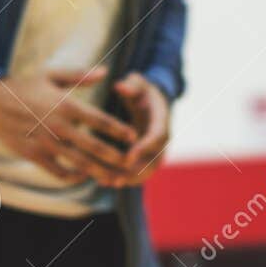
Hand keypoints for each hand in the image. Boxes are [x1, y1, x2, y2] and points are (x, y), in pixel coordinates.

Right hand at [0, 66, 137, 186]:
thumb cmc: (26, 85)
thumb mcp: (52, 75)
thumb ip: (81, 76)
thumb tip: (107, 72)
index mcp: (65, 105)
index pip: (99, 120)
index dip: (118, 129)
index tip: (133, 136)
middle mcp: (57, 126)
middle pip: (93, 146)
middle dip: (114, 156)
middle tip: (131, 163)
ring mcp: (45, 142)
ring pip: (78, 163)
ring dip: (98, 172)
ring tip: (114, 178)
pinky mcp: (34, 155)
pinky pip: (57, 172)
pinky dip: (73, 177)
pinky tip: (84, 176)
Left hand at [110, 72, 169, 186]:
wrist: (151, 102)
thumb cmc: (142, 91)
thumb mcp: (138, 84)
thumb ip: (131, 85)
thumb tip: (120, 86)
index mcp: (161, 121)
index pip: (156, 137)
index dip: (143, 148)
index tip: (128, 156)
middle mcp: (161, 140)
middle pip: (153, 161)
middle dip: (135, 171)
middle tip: (116, 177)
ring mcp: (155, 151)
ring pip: (146, 171)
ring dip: (128, 179)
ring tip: (108, 182)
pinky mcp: (146, 158)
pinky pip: (137, 172)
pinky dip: (124, 179)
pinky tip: (104, 182)